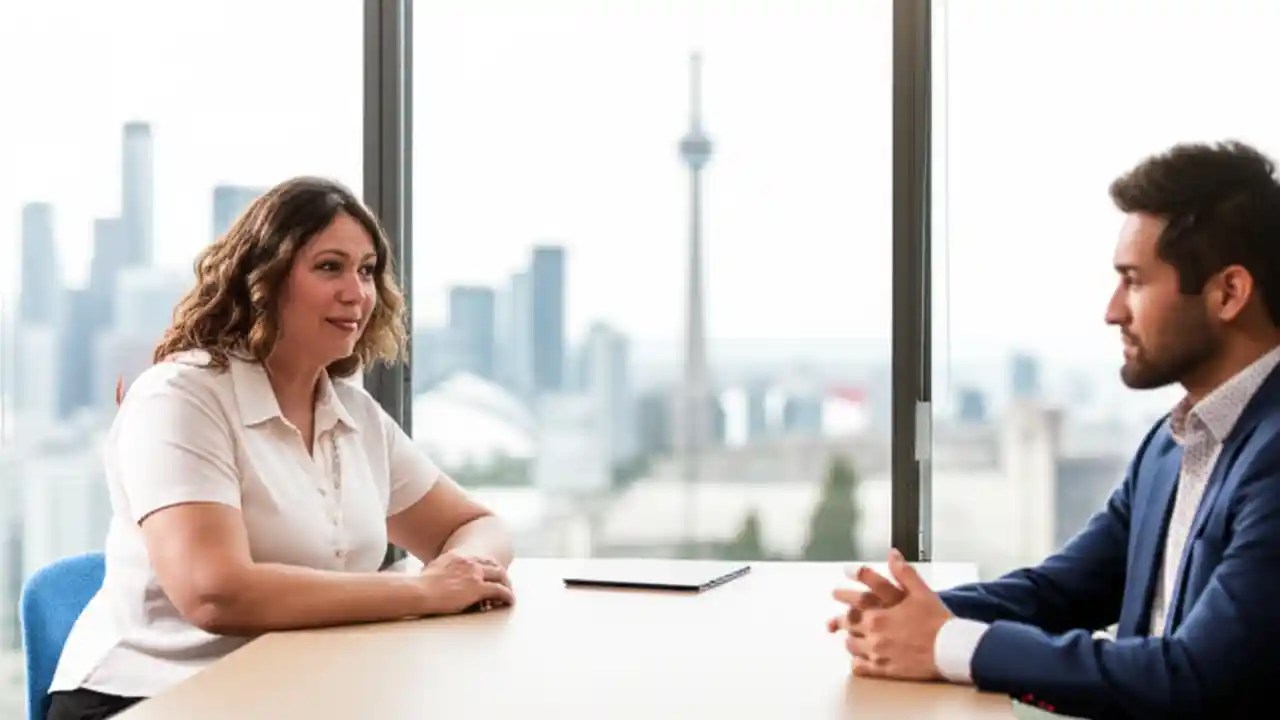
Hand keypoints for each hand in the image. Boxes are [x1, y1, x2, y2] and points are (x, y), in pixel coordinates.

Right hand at [417, 551, 514, 615]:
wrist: (418, 590)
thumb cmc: (419, 586)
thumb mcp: (432, 570)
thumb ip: (440, 570)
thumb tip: (435, 573)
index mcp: (458, 557)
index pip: (482, 560)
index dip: (490, 568)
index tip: (494, 574)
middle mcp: (469, 562)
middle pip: (494, 566)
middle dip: (502, 576)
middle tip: (506, 584)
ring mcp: (475, 574)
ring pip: (501, 576)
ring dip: (507, 585)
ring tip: (509, 594)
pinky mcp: (477, 588)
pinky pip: (500, 591)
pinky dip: (507, 596)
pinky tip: (510, 601)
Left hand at [839, 549, 952, 680]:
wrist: (951, 649)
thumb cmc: (937, 621)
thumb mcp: (921, 591)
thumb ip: (903, 572)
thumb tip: (892, 554)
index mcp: (878, 614)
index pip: (852, 602)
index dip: (843, 595)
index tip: (836, 592)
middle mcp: (874, 634)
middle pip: (847, 625)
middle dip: (839, 620)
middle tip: (833, 619)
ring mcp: (878, 653)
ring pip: (852, 646)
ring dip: (850, 639)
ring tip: (850, 637)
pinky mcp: (885, 669)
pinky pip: (861, 667)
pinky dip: (857, 662)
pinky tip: (859, 659)